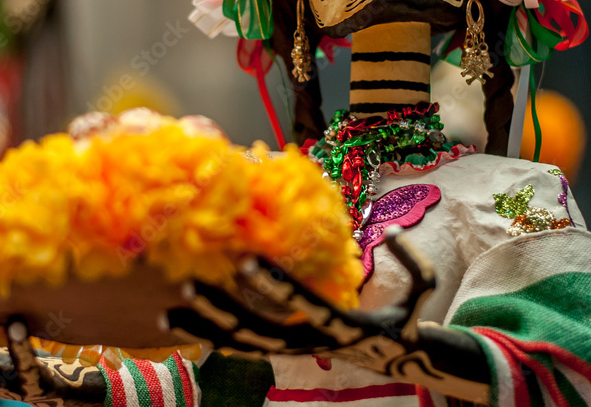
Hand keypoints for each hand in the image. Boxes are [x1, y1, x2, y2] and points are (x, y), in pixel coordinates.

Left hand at [164, 228, 489, 402]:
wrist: (390, 356)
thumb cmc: (403, 318)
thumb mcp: (422, 293)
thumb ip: (414, 263)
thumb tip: (393, 233)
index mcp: (339, 323)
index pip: (302, 304)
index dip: (275, 284)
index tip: (247, 259)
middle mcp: (309, 341)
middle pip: (258, 329)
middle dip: (224, 308)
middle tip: (190, 284)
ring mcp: (291, 350)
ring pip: (240, 343)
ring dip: (205, 328)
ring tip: (169, 313)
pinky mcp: (279, 352)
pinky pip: (237, 348)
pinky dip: (207, 338)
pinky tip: (175, 325)